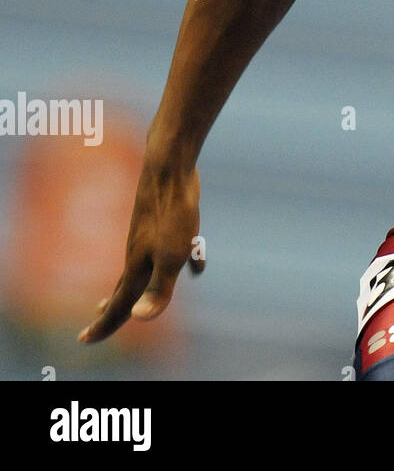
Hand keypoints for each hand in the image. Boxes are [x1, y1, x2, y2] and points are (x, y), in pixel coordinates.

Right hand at [78, 159, 202, 342]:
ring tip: (127, 301)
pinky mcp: (160, 222)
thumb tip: (140, 317)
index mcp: (138, 267)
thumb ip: (160, 288)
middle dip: (111, 312)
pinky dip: (168, 267)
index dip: (105, 326)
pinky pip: (163, 252)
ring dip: (131, 290)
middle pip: (123, 290)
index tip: (85, 340)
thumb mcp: (173, 254)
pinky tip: (195, 264)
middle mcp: (138, 254)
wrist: (169, 166)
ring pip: (139, 271)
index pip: (119, 305)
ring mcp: (146, 237)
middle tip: (95, 326)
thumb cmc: (172, 212)